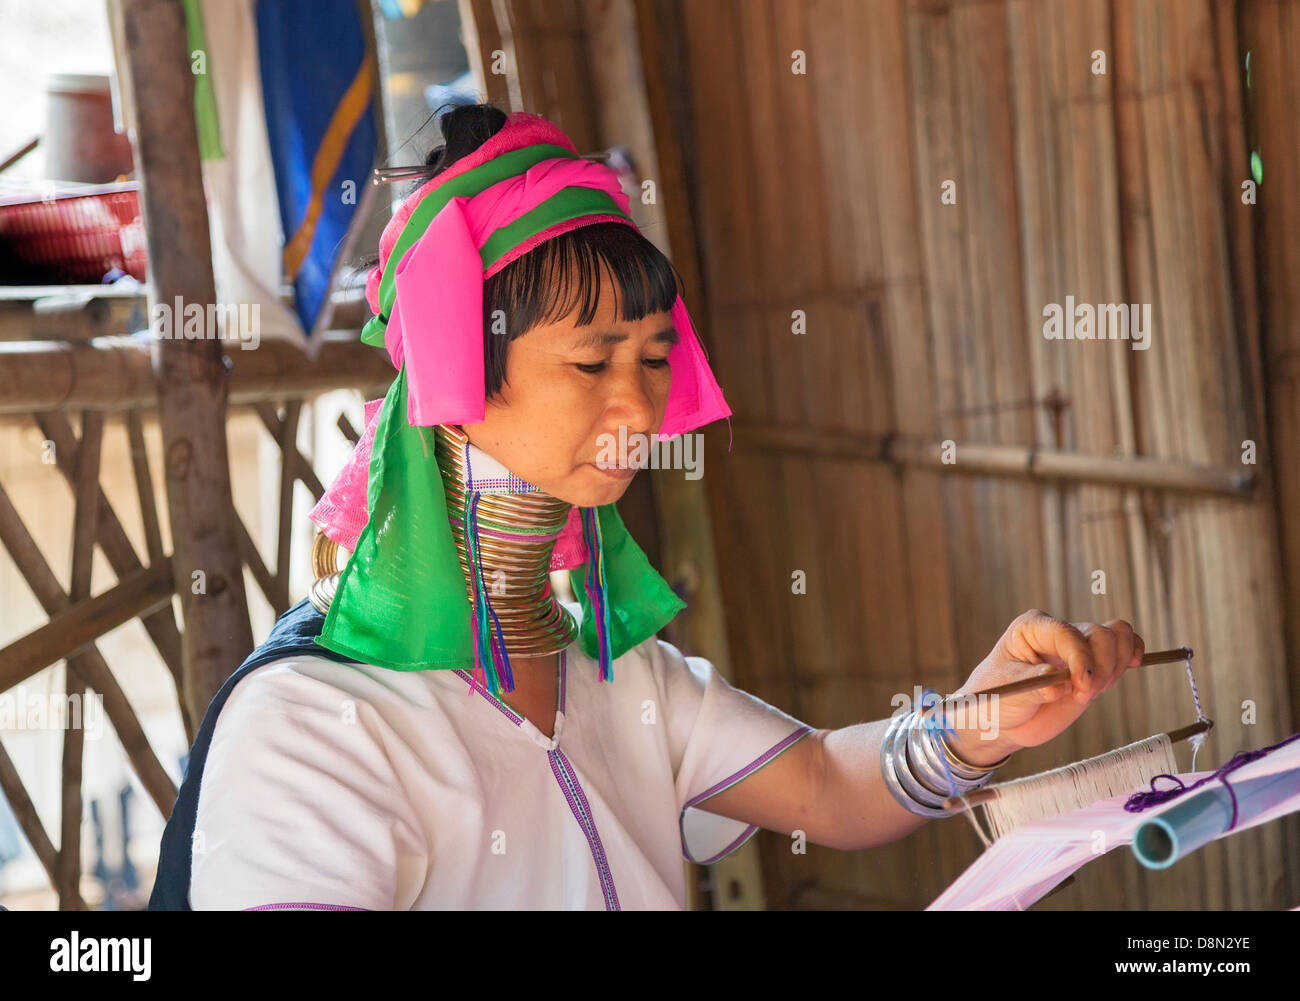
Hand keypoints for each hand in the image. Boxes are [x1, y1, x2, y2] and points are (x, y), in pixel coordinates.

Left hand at [946, 610, 1144, 756]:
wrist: (1000, 719)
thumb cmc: (995, 698)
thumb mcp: (1006, 691)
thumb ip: (1034, 686)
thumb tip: (1061, 683)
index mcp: (1031, 628)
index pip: (1067, 633)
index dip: (1081, 658)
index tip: (1081, 685)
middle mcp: (1058, 632)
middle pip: (1099, 634)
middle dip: (1100, 666)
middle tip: (1084, 695)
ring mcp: (1078, 649)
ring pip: (1116, 637)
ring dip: (1115, 666)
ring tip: (1092, 691)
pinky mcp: (1094, 666)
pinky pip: (1123, 647)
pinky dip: (1130, 654)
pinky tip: (1129, 666)